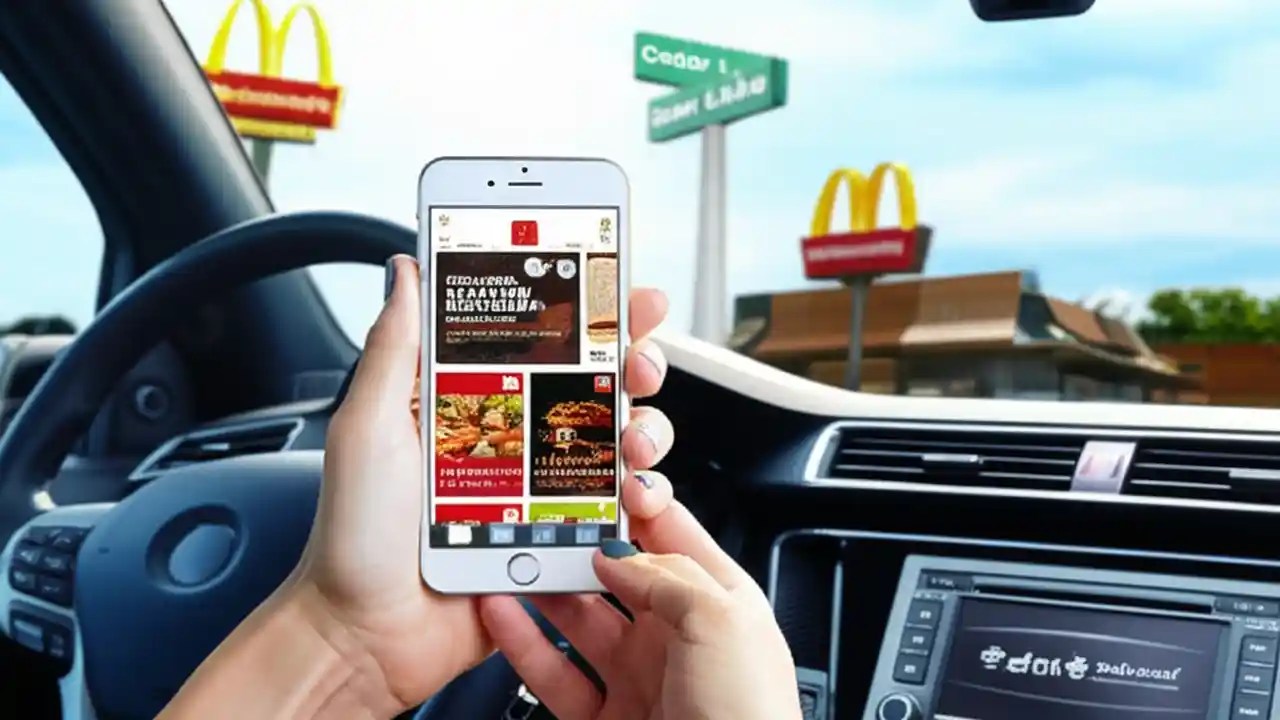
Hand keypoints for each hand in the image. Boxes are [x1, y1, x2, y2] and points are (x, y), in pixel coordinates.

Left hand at [290, 254, 677, 712]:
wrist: (366, 633)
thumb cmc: (354, 535)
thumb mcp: (367, 425)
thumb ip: (395, 346)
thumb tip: (407, 270)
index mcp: (469, 400)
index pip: (538, 339)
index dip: (585, 310)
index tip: (618, 288)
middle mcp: (512, 438)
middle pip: (594, 383)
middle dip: (631, 362)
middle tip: (637, 361)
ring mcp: (539, 489)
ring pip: (617, 441)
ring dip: (644, 428)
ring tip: (632, 438)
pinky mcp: (557, 538)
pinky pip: (615, 509)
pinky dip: (640, 496)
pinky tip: (633, 491)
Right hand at [478, 509, 803, 718]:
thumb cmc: (748, 714)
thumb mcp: (719, 618)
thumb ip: (663, 575)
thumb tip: (616, 553)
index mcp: (721, 603)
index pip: (672, 535)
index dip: (634, 504)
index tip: (592, 478)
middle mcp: (679, 638)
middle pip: (617, 576)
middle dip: (577, 547)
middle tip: (535, 519)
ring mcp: (641, 680)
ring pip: (581, 620)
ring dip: (543, 590)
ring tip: (506, 558)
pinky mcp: (606, 718)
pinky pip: (556, 673)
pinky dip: (525, 643)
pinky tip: (501, 614)